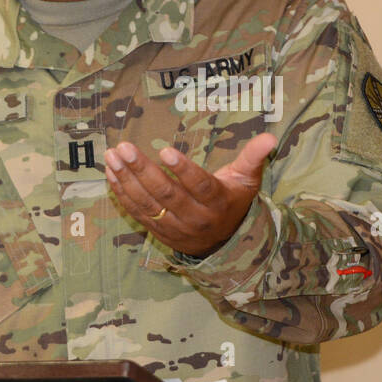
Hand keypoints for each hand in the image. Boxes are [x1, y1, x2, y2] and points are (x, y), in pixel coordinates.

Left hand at [103, 133, 276, 256]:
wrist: (224, 245)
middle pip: (167, 195)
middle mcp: (195, 218)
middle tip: (126, 148)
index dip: (182, 170)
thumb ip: (254, 157)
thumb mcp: (247, 180)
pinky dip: (122, 193)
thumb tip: (271, 136)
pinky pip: (137, 213)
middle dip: (143, 171)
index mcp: (217, 202)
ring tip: (113, 156)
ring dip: (127, 180)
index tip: (165, 150)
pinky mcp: (158, 232)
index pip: (199, 186)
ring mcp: (174, 227)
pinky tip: (111, 173)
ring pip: (148, 204)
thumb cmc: (233, 202)